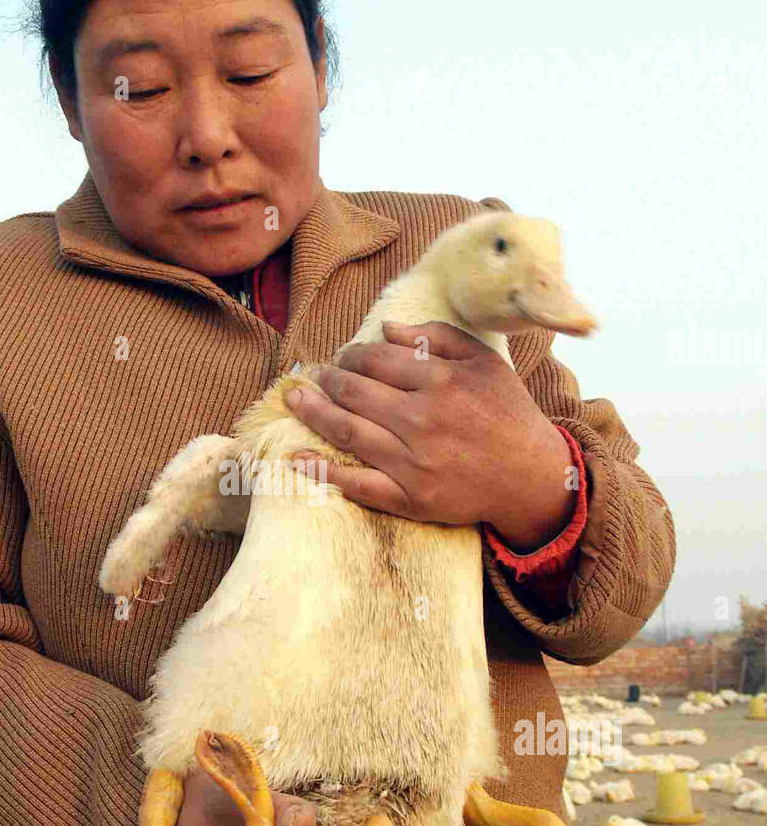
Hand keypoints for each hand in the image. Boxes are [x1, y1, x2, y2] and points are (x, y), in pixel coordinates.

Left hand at [285, 320, 575, 551]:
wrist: (531, 476)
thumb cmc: (507, 413)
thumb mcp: (484, 362)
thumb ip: (438, 338)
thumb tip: (388, 328)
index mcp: (440, 381)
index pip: (377, 360)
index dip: (352, 355)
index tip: (344, 356)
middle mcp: (422, 419)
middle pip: (354, 392)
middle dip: (327, 379)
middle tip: (315, 375)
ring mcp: (413, 462)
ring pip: (348, 431)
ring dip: (313, 413)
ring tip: (295, 400)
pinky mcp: (410, 497)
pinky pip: (358, 484)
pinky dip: (323, 471)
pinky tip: (296, 458)